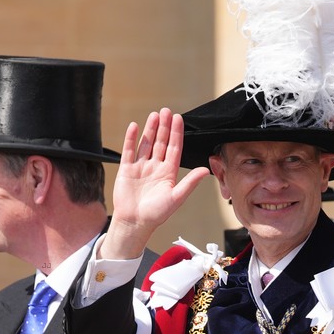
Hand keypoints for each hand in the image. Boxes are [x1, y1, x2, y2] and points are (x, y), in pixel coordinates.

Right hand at [103, 109, 210, 259]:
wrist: (134, 223)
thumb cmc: (156, 214)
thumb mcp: (176, 197)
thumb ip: (189, 182)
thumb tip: (206, 170)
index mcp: (168, 173)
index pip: (174, 148)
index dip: (176, 133)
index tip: (179, 119)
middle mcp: (155, 167)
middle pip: (161, 143)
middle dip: (164, 127)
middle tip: (166, 111)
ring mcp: (141, 167)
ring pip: (146, 144)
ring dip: (150, 130)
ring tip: (154, 115)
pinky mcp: (126, 170)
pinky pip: (129, 151)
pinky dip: (131, 138)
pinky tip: (134, 126)